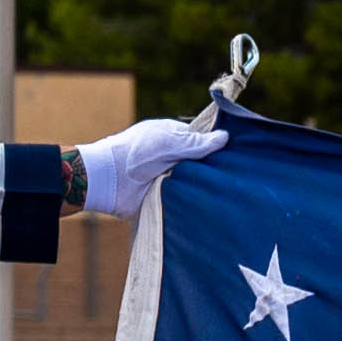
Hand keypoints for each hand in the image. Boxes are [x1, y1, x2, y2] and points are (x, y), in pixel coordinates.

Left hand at [74, 112, 227, 215]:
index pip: (200, 141)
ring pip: (193, 182)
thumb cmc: (135, 153)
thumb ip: (196, 142)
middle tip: (233, 177)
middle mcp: (170, 157)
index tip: (233, 155)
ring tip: (225, 192)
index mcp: (170, 138)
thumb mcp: (168, 141)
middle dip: (210, 170)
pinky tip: (209, 204)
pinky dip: (191, 201)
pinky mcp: (162, 197)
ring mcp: (166, 178)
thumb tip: (225, 136)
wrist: (108, 181)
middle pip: (199, 164)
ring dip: (201, 187)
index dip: (215, 148)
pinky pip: (183, 199)